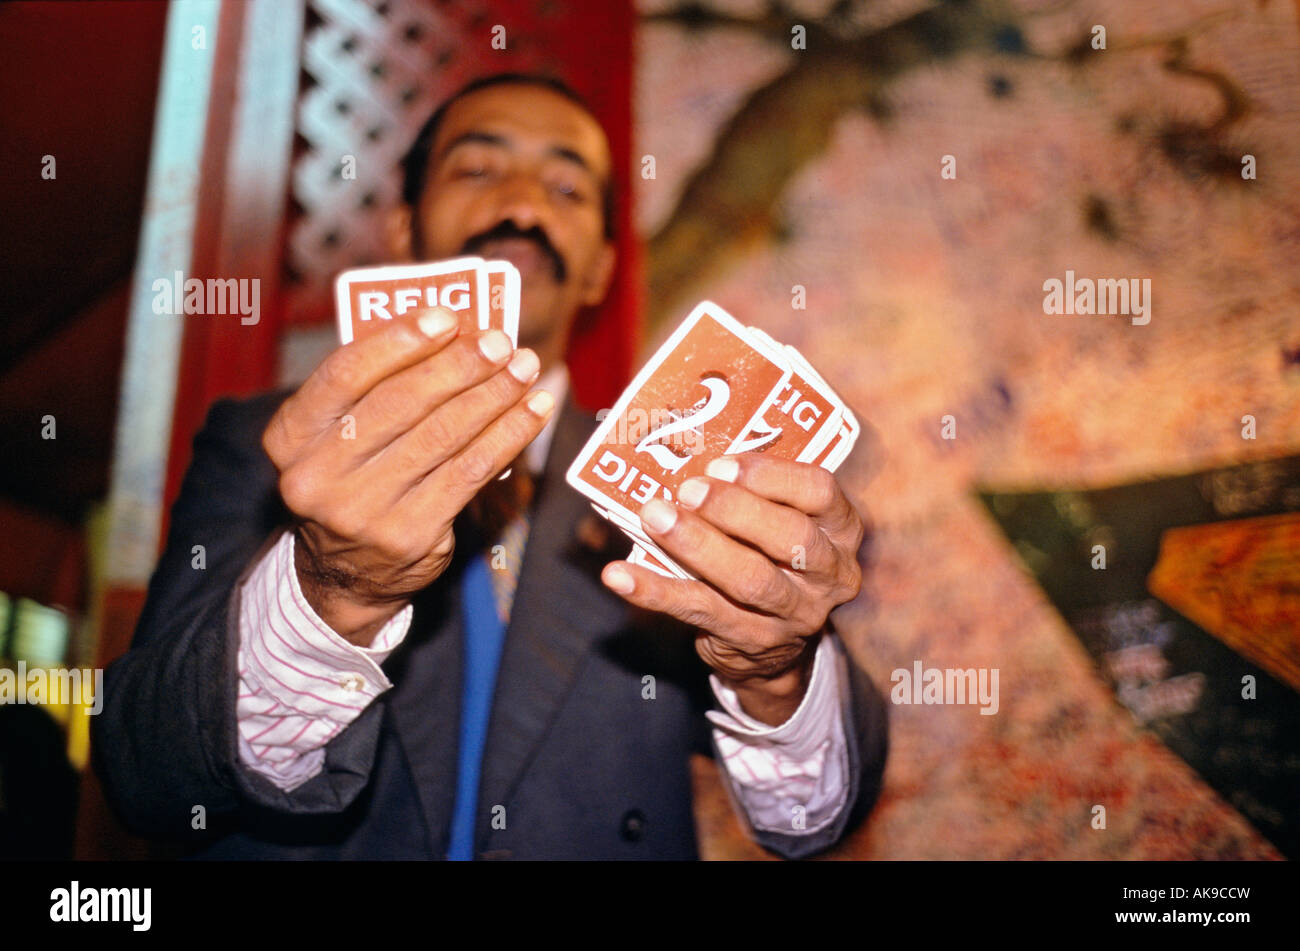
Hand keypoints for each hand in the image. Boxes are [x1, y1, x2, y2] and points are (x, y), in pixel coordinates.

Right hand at [262, 308, 554, 644]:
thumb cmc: (353, 478)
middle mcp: (317, 475)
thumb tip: (456, 332)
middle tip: (501, 342)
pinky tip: (532, 410)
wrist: (345, 575)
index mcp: (291, 437)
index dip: (399, 341)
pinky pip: (470, 472)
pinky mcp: (411, 535)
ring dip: (494, 396)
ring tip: (525, 368)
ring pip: (442, 437)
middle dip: (459, 366)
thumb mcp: (337, 435)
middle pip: (400, 404)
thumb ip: (376, 388)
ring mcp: (363, 511)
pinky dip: (508, 435)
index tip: (447, 317)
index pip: (345, 374)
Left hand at [600, 455, 864, 724]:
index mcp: (840, 530)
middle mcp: (828, 574)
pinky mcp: (752, 642)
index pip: (820, 493)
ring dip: (698, 545)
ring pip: (749, 580)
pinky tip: (619, 575)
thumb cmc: (769, 556)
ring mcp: (794, 615)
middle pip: (791, 539)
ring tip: (654, 516)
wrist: (774, 648)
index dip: (773, 476)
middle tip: (688, 489)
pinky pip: (699, 612)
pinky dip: (655, 592)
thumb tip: (684, 450)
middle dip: (736, 510)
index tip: (722, 464)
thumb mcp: (780, 520)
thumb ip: (753, 491)